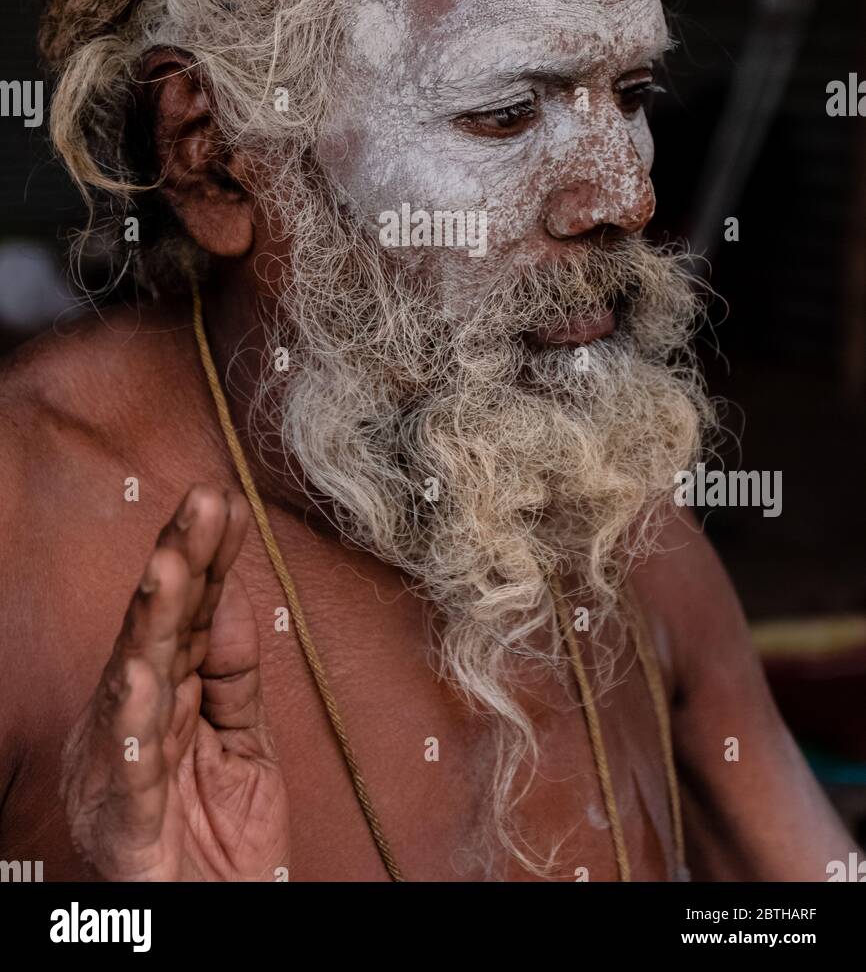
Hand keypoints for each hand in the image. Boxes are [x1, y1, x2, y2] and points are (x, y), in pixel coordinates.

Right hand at [61, 485, 290, 880]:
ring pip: (137, 680)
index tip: (232, 504)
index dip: (210, 560)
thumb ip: (236, 677)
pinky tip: (141, 678)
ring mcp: (126, 767)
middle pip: (161, 630)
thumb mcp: (244, 745)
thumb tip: (234, 596)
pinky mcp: (124, 822)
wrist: (210, 926)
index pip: (192, 617)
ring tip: (168, 567)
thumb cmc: (218, 843)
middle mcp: (140, 722)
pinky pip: (130, 769)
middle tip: (203, 502)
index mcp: (170, 701)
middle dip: (181, 563)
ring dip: (152, 623)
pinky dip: (132, 723)